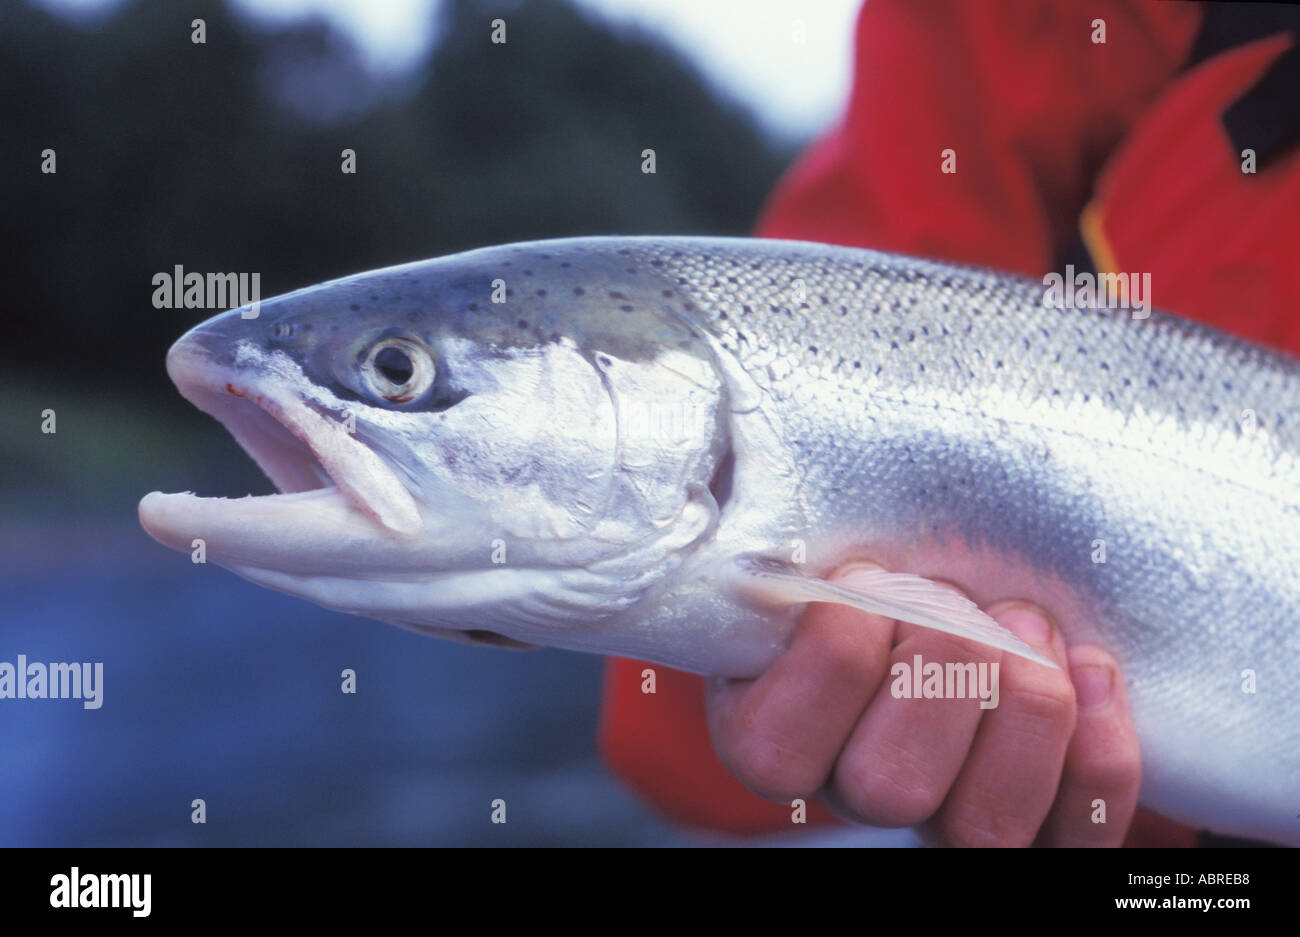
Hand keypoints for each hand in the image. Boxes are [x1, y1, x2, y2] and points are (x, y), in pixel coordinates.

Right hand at [706, 563, 1147, 845]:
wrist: (963, 585)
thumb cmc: (880, 557)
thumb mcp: (814, 537)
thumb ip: (778, 529)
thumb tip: (742, 467)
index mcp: (773, 732)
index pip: (775, 747)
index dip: (835, 648)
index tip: (866, 573)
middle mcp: (854, 791)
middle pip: (886, 789)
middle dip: (940, 665)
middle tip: (956, 597)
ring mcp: (946, 821)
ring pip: (981, 826)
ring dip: (1023, 704)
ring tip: (1027, 621)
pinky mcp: (1041, 834)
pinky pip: (1074, 837)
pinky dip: (1098, 757)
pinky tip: (1091, 669)